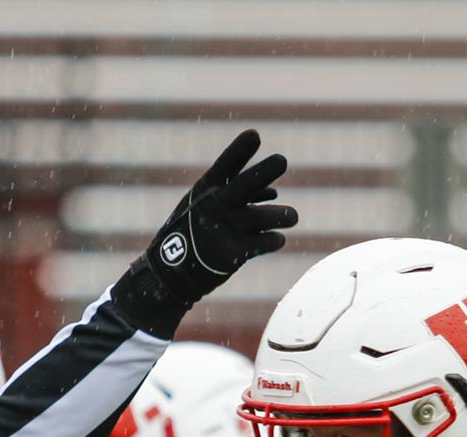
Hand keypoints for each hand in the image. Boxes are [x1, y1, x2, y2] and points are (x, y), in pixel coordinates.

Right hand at [137, 129, 296, 304]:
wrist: (174, 271)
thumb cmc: (195, 231)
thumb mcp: (206, 205)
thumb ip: (239, 195)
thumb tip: (273, 192)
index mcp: (206, 189)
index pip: (225, 165)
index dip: (239, 150)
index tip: (254, 135)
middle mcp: (216, 205)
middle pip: (244, 185)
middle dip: (264, 171)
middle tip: (282, 160)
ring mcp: (225, 228)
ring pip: (265, 217)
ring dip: (282, 216)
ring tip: (293, 217)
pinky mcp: (233, 253)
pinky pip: (265, 242)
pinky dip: (274, 240)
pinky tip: (277, 239)